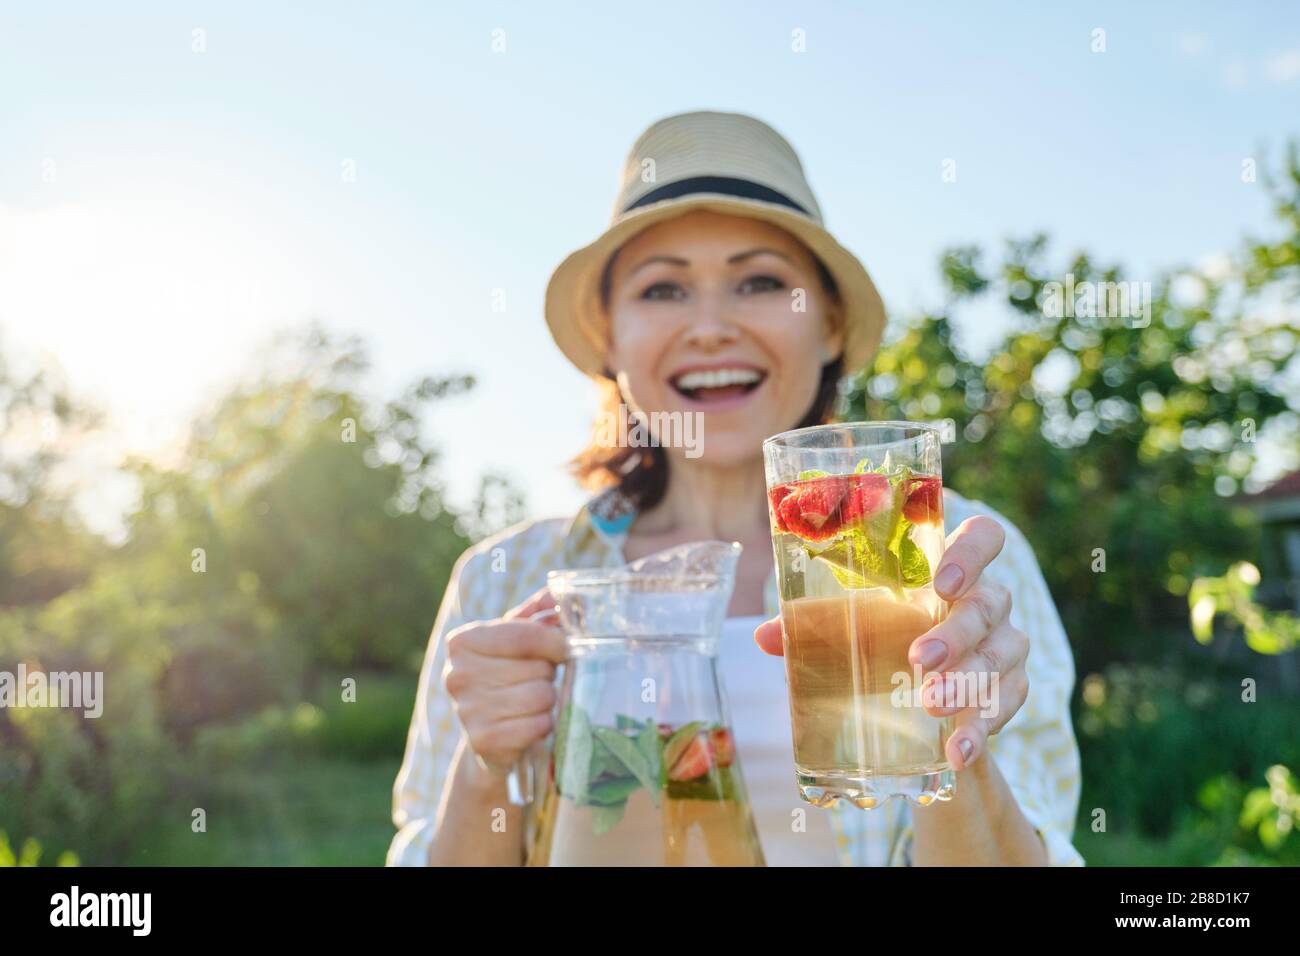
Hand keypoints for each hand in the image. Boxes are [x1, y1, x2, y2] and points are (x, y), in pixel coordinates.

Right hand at [443, 588, 567, 777]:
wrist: (492, 739)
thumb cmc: (508, 678)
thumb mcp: (517, 640)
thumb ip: (537, 613)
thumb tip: (559, 593)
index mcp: (463, 641)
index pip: (524, 634)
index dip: (555, 642)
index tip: (565, 649)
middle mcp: (458, 674)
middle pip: (536, 667)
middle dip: (548, 675)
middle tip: (537, 682)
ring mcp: (467, 710)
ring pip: (540, 696)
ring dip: (548, 700)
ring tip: (534, 702)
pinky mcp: (482, 741)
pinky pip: (537, 725)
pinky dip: (544, 724)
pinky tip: (532, 723)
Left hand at [753, 514, 1028, 771]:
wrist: (925, 697)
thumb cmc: (888, 636)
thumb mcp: (856, 627)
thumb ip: (816, 626)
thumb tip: (761, 636)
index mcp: (952, 569)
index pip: (984, 538)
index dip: (970, 553)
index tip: (940, 582)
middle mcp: (989, 600)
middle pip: (989, 604)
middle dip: (955, 633)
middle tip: (918, 661)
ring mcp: (1006, 644)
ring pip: (1001, 655)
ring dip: (968, 682)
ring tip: (931, 706)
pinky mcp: (1012, 689)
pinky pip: (1007, 704)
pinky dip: (980, 729)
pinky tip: (958, 751)